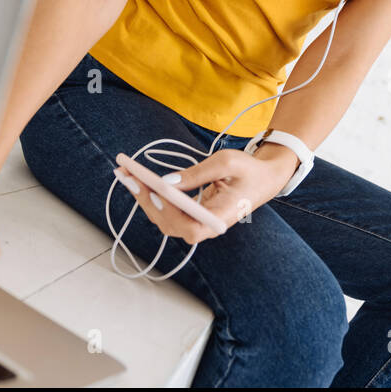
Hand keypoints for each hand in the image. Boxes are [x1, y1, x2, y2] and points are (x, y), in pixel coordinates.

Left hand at [115, 147, 294, 243]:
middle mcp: (206, 227)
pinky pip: (168, 211)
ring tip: (126, 174)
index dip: (171, 212)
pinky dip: (152, 196)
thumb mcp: (226, 163)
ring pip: (164, 219)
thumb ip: (196, 173)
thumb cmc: (248, 170)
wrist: (264, 178)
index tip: (157, 191)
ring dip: (144, 196)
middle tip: (127, 175)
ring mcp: (198, 224)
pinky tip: (138, 181)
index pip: (191, 228)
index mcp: (220, 219)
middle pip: (170, 223)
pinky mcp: (191, 217)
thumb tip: (166, 182)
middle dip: (146, 199)